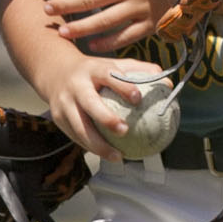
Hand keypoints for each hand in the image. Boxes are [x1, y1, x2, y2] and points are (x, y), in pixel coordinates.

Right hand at [43, 55, 160, 158]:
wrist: (54, 72)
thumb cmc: (93, 71)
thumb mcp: (112, 65)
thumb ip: (139, 71)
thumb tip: (168, 83)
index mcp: (92, 70)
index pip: (108, 75)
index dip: (122, 86)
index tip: (137, 98)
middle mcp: (76, 86)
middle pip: (89, 103)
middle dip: (105, 118)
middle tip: (125, 131)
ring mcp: (64, 103)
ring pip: (79, 127)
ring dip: (98, 144)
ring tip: (118, 156)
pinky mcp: (58, 118)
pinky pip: (76, 137)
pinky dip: (91, 147)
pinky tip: (108, 156)